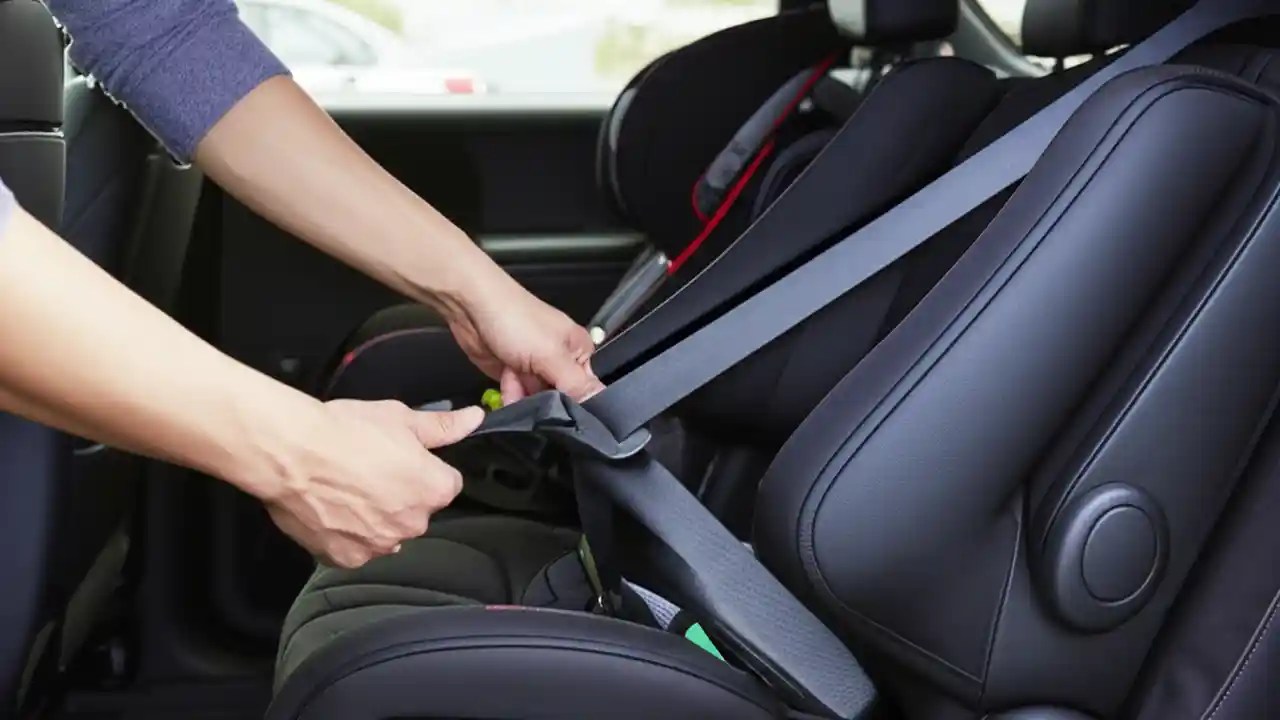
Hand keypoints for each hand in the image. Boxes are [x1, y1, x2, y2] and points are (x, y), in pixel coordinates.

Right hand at [259, 400, 482, 568]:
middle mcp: (414, 524)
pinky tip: (332, 508)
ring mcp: (380, 545)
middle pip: (417, 511)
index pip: (446, 484)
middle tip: (370, 470)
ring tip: (347, 488)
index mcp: (435, 490)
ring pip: (387, 532)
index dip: (423, 468)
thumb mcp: (400, 418)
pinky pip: (357, 549)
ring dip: (375, 517)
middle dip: (400, 495)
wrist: (291, 453)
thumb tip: (475, 419)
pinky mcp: (347, 558)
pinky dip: (347, 535)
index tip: (400, 458)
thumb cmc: (346, 431)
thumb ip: (443, 426)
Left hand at [444, 275, 604, 403]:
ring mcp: (535, 367)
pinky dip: (512, 396)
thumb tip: (599, 401)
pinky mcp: (513, 374)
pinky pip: (518, 397)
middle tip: (534, 392)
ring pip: (538, 401)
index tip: (566, 413)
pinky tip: (506, 383)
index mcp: (578, 350)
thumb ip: (576, 383)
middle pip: (562, 397)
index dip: (578, 403)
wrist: (471, 308)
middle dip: (547, 402)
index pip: (588, 388)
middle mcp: (559, 360)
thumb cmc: (515, 318)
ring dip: (525, 399)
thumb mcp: (552, 354)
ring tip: (515, 381)